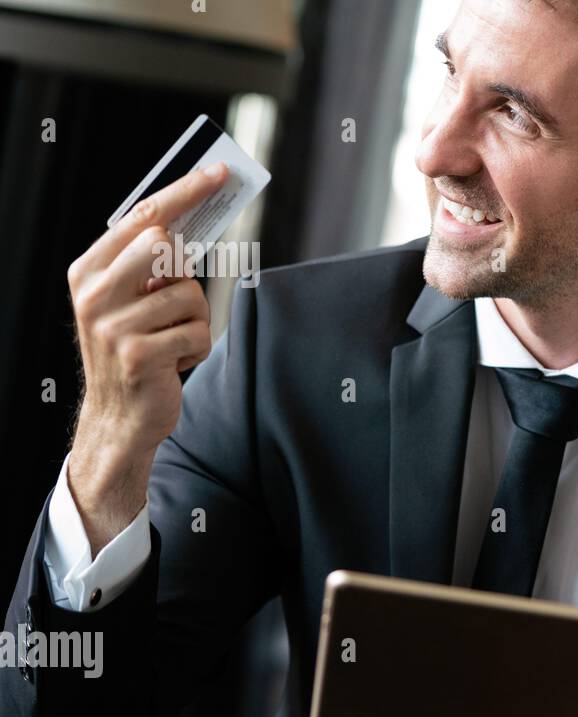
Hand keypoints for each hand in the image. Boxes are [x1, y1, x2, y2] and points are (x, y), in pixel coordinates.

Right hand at [65, 163, 229, 555]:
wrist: (120, 417)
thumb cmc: (137, 349)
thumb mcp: (135, 300)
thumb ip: (153, 263)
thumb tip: (192, 221)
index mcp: (90, 270)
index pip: (143, 217)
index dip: (185, 192)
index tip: (220, 171)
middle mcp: (93, 292)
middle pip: (166, 247)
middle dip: (184, 274)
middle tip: (174, 301)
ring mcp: (111, 325)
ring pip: (190, 295)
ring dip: (193, 322)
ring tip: (170, 342)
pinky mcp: (137, 354)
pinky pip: (197, 333)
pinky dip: (196, 350)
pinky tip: (173, 363)